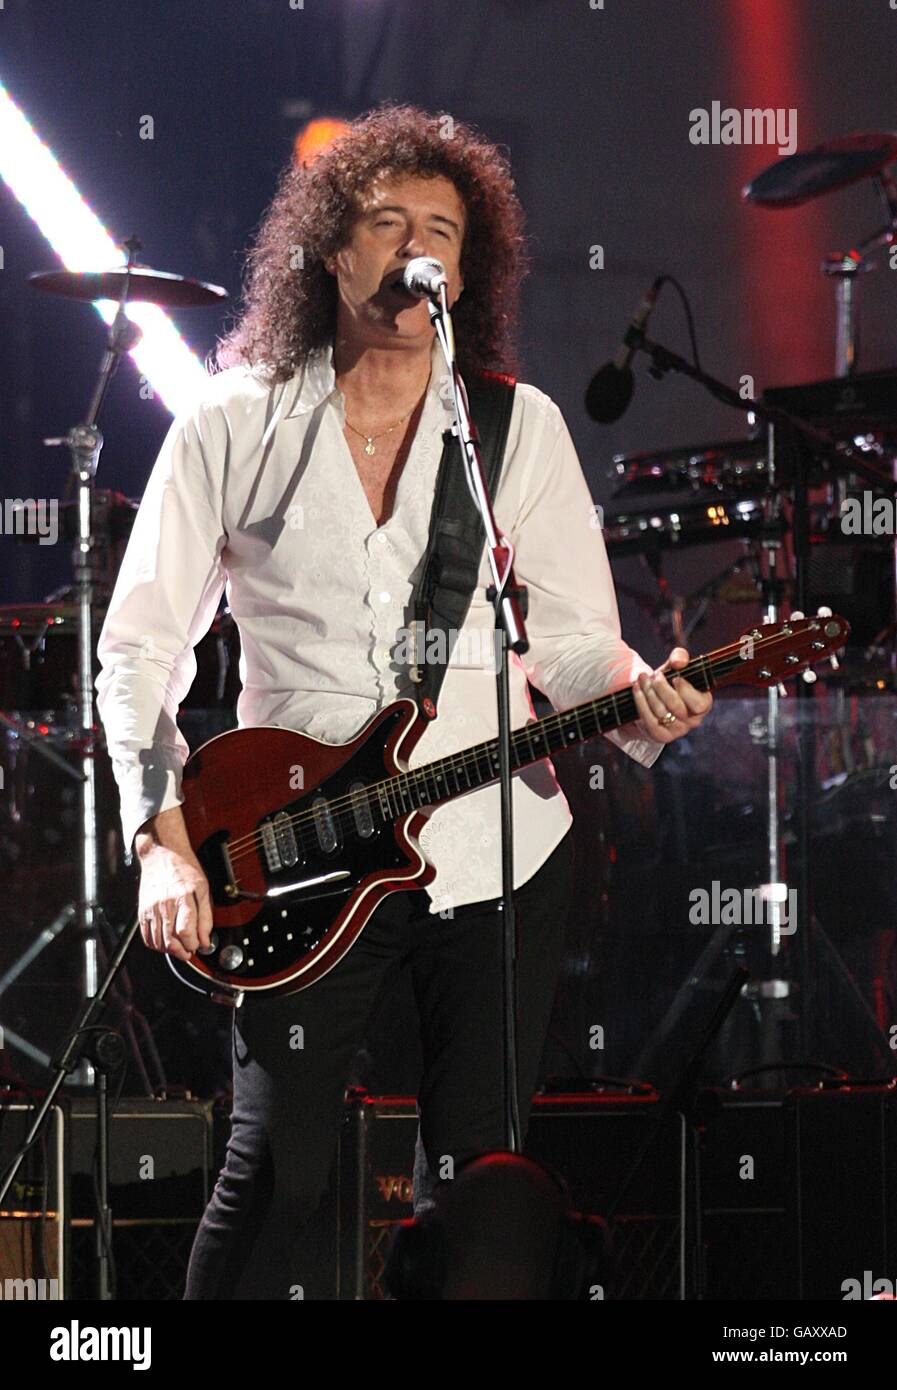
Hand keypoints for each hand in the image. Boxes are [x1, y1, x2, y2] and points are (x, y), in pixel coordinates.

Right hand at [135, 807, 212, 960]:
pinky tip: (165, 942)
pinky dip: (156, 945)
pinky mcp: (142, 911)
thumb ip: (206, 917)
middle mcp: (165, 904)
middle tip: (188, 951)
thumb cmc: (184, 869)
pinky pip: (146, 936)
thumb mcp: (203, 889)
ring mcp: (151, 908)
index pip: (185, 932)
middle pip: (170, 940)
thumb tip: (206, 941)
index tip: (198, 946)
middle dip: (182, 952)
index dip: (192, 944)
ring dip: (169, 951)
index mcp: (183, 898)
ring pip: (157, 941)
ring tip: (179, 947)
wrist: (162, 853)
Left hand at [632, 646, 712, 743]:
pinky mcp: (661, 736)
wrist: (655, 699)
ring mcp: (677, 731)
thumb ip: (680, 657)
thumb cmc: (670, 682)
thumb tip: (678, 662)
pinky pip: (650, 721)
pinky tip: (636, 689)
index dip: (686, 690)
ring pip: (661, 712)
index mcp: (703, 705)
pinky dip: (641, 703)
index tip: (674, 677)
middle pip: (676, 706)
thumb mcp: (676, 668)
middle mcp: (693, 721)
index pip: (699, 703)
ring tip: (642, 678)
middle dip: (661, 688)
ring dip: (648, 692)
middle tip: (654, 675)